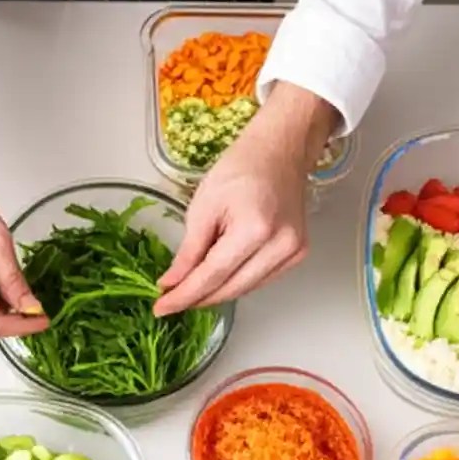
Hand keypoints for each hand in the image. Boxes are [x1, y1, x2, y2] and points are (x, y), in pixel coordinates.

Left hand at [154, 83, 338, 315]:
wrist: (279, 152)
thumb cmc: (241, 168)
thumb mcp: (203, 206)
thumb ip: (189, 251)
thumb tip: (173, 283)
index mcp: (255, 229)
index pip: (213, 275)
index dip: (184, 295)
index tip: (161, 307)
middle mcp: (280, 245)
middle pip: (231, 288)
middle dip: (197, 298)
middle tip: (169, 302)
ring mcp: (293, 252)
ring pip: (245, 289)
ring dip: (215, 294)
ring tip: (187, 292)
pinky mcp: (297, 254)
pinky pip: (259, 280)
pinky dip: (235, 283)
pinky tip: (216, 280)